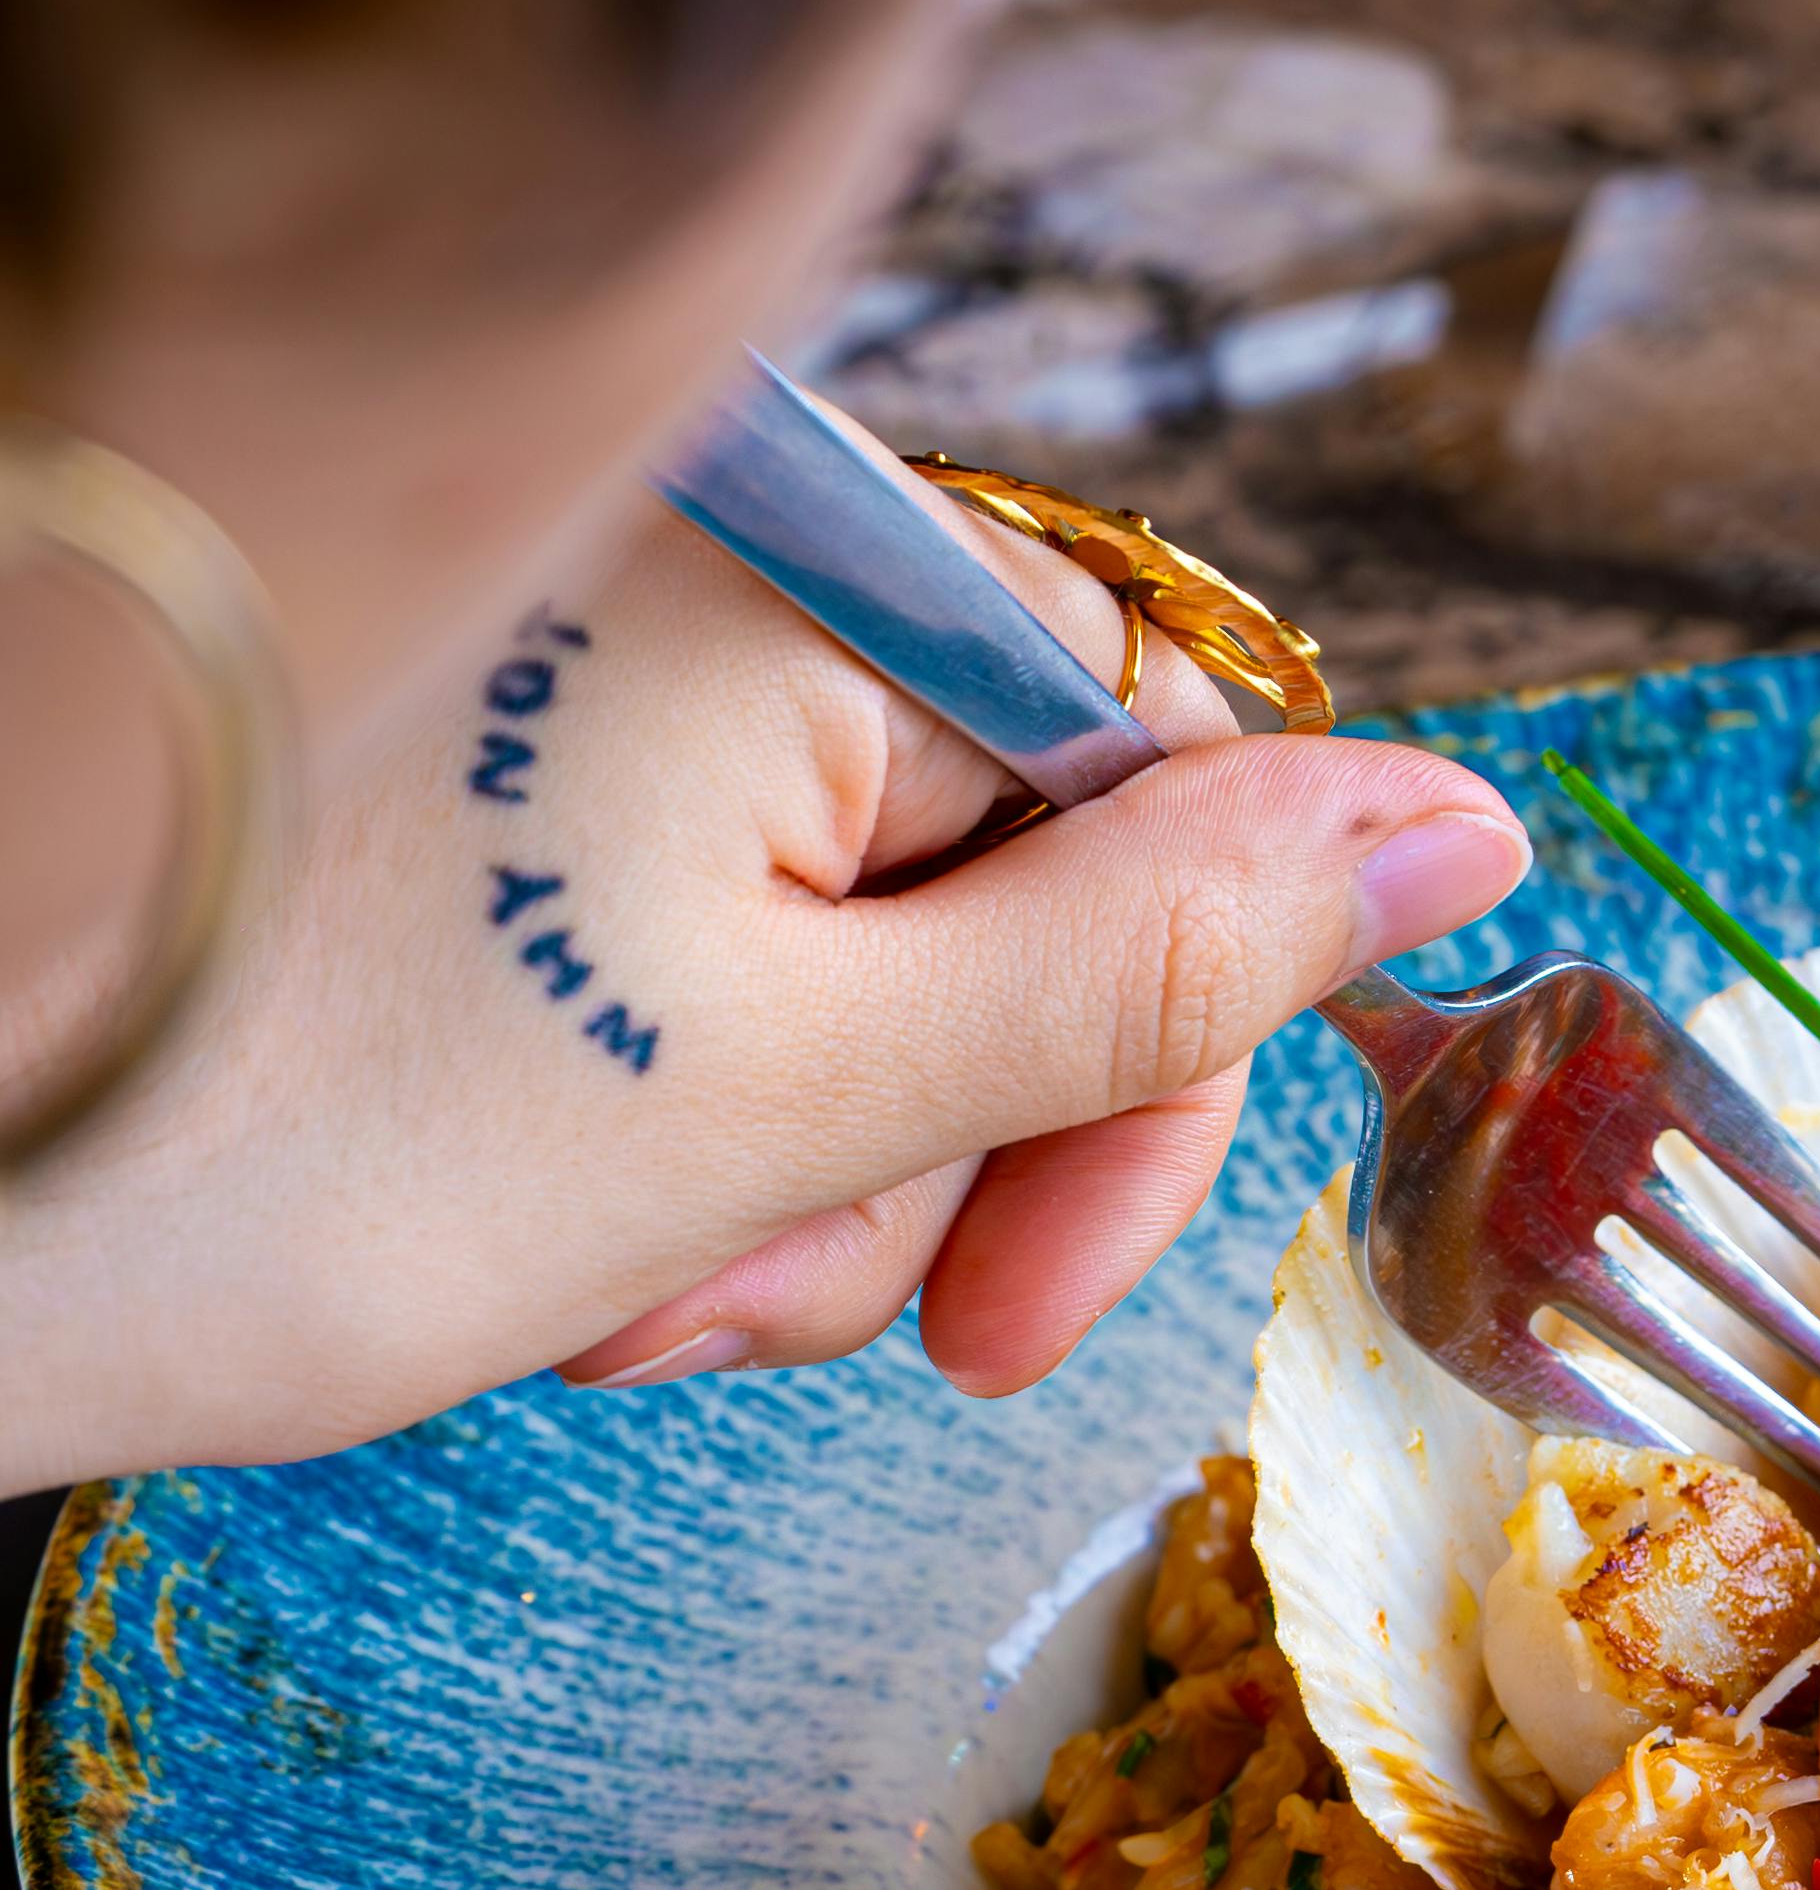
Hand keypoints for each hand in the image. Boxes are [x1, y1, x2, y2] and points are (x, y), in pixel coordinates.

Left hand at [2, 495, 1526, 1477]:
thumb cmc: (284, 1135)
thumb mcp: (805, 1097)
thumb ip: (1160, 966)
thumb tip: (1464, 823)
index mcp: (814, 590)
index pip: (1163, 796)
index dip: (1135, 1087)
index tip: (1026, 1314)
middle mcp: (701, 576)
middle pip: (999, 888)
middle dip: (906, 1155)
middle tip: (733, 1305)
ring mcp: (568, 675)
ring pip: (836, 956)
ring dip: (764, 1180)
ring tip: (583, 1280)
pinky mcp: (465, 772)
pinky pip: (670, 947)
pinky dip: (639, 1129)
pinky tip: (521, 1232)